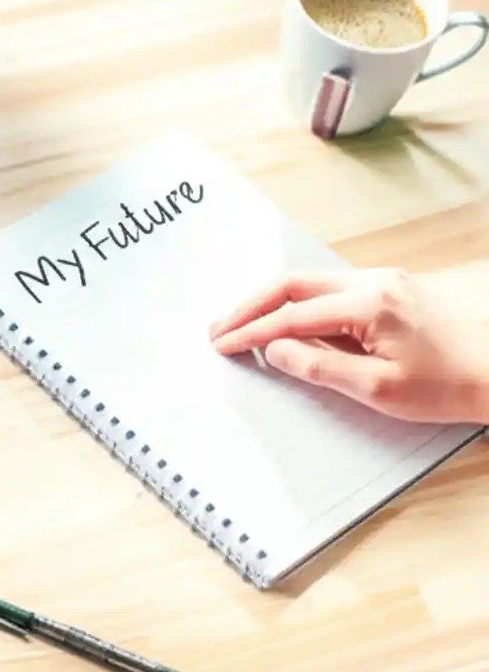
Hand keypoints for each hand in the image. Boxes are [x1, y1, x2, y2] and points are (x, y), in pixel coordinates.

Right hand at [209, 268, 488, 424]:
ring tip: (245, 325)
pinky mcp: (394, 289)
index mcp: (370, 305)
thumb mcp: (378, 390)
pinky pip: (334, 289)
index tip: (223, 344)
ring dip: (274, 303)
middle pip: (294, 284)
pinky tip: (290, 323)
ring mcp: (386, 281)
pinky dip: (302, 304)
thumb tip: (277, 349)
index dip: (251, 331)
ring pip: (312, 283)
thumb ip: (320, 367)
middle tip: (219, 328)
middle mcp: (376, 282)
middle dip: (251, 306)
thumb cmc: (451, 385)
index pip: (292, 316)